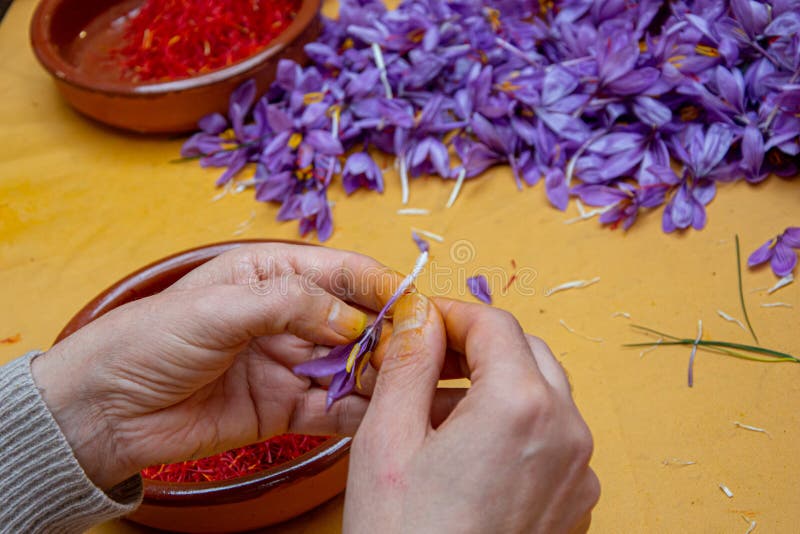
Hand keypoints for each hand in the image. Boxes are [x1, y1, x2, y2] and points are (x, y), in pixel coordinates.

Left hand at [31, 244, 401, 489]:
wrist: (103, 411)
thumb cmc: (148, 340)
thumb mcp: (218, 306)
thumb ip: (288, 304)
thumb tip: (352, 321)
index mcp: (268, 275)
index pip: (340, 272)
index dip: (381, 285)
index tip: (415, 303)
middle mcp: (285, 318)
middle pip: (354, 321)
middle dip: (389, 334)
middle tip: (423, 351)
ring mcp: (286, 364)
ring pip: (349, 366)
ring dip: (380, 375)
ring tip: (411, 385)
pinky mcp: (282, 410)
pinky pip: (331, 409)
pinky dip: (358, 411)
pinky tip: (382, 414)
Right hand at [345, 295, 599, 532]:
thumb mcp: (388, 439)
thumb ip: (409, 363)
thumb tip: (420, 317)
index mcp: (520, 406)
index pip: (494, 324)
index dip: (451, 314)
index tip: (420, 324)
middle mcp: (565, 431)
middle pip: (527, 352)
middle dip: (477, 347)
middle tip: (427, 361)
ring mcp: (577, 470)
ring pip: (543, 393)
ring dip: (495, 384)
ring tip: (436, 411)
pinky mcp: (575, 500)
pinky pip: (552, 437)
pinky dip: (515, 425)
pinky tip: (468, 451)